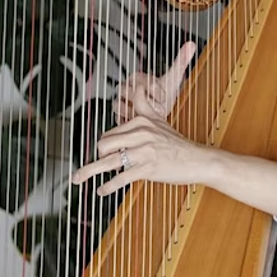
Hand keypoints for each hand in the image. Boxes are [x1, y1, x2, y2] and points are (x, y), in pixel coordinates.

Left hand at [71, 89, 210, 195]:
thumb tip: (137, 86)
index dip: (103, 144)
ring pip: (107, 161)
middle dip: (96, 157)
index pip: (111, 132)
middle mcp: (141, 133)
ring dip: (88, 171)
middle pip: (104, 145)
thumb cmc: (179, 144)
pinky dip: (108, 186)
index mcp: (142, 121)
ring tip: (77, 179)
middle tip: (94, 166)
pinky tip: (102, 190)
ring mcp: (144, 151)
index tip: (96, 151)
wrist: (198, 160)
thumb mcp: (160, 120)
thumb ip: (145, 104)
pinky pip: (121, 177)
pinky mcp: (148, 167)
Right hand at [115, 41, 196, 122]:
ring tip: (149, 112)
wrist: (158, 111)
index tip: (164, 95)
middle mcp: (126, 87)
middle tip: (158, 106)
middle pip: (129, 92)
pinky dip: (129, 118)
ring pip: (120, 103)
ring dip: (136, 110)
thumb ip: (181, 61)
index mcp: (138, 76)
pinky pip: (118, 116)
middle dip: (146, 101)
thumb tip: (191, 44)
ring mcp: (121, 99)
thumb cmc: (165, 94)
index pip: (142, 80)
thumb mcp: (173, 78)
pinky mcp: (118, 113)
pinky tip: (141, 118)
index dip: (156, 90)